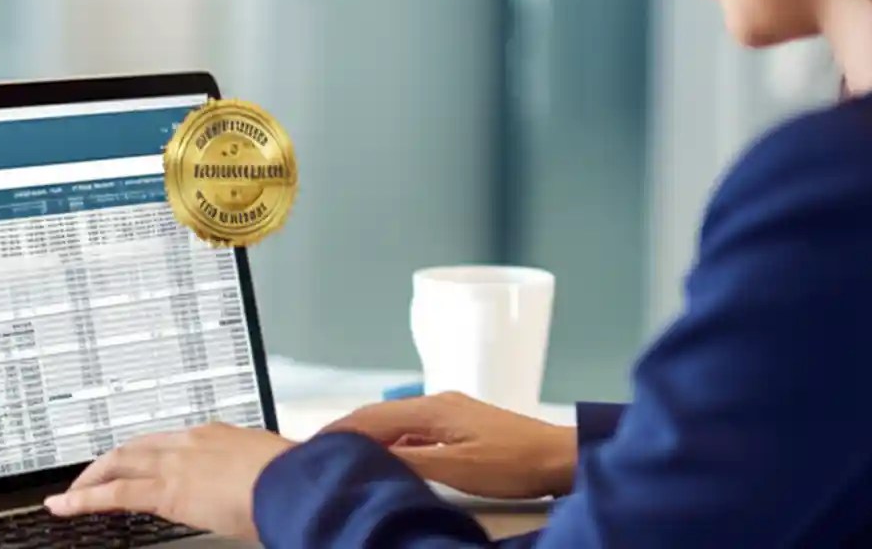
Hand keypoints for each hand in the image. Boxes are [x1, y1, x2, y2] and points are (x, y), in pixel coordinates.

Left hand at [45, 423, 295, 540]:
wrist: (294, 484)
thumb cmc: (293, 480)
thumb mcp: (277, 469)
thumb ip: (266, 470)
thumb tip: (287, 470)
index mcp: (216, 434)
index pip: (169, 441)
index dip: (147, 452)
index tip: (138, 462)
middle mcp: (190, 442)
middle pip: (136, 447)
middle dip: (110, 461)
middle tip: (91, 475)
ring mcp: (176, 463)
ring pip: (119, 465)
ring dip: (90, 479)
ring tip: (71, 494)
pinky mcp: (167, 490)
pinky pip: (114, 493)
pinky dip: (85, 499)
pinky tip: (66, 507)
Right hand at [321, 392, 576, 498]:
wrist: (559, 457)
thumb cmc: (514, 462)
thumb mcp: (457, 470)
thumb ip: (411, 463)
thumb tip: (370, 459)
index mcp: (432, 408)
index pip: (371, 418)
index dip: (339, 432)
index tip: (312, 446)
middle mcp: (436, 402)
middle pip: (379, 416)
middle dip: (348, 432)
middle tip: (320, 453)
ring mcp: (449, 411)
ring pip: (396, 424)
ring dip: (370, 439)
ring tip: (347, 459)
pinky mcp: (460, 424)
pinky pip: (414, 430)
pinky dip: (393, 444)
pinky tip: (388, 460)